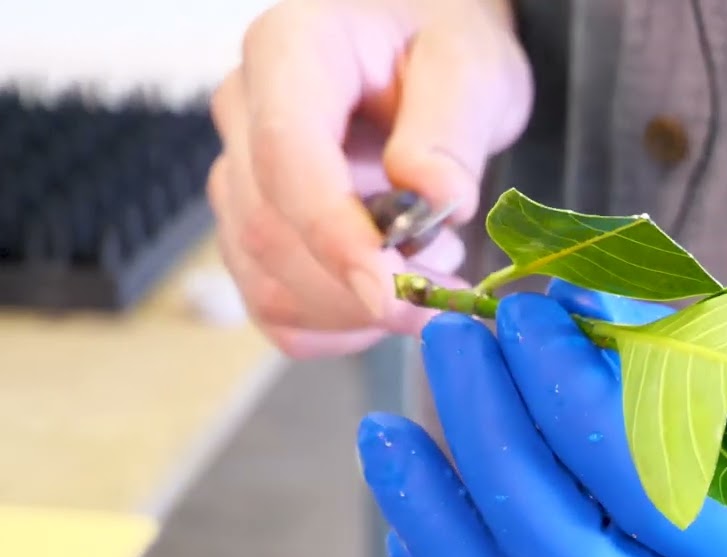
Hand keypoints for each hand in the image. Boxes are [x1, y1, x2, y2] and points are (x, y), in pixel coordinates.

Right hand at [207, 0, 530, 357]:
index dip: (334, 233)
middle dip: (361, 283)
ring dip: (354, 309)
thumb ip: (453, 126)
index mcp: (291, 49)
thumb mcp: (472, 65)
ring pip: (265, 277)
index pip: (286, 154)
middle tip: (448, 284)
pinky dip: (336, 326)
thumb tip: (434, 196)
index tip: (391, 288)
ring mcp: (239, 174)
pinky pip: (273, 305)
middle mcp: (245, 110)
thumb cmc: (442, 47)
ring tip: (431, 275)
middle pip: (269, 228)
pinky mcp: (253, 228)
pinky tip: (388, 300)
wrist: (426, 55)